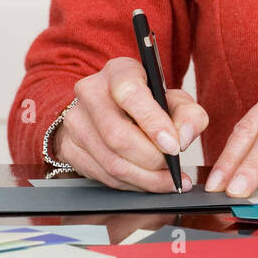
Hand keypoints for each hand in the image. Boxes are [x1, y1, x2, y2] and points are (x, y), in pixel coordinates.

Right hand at [55, 56, 208, 190]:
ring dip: (145, 179)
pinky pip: (103, 177)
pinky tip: (150, 183)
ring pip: (111, 162)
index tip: (174, 146)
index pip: (130, 94)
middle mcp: (90, 93)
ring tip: (168, 181)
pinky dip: (132, 185)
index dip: (153, 123)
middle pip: (118, 136)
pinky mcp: (69, 148)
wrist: (110, 107)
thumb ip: (189, 115)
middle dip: (152, 160)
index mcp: (118, 72)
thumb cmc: (148, 102)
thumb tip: (183, 138)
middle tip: (174, 169)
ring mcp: (75, 122)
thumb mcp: (174, 99)